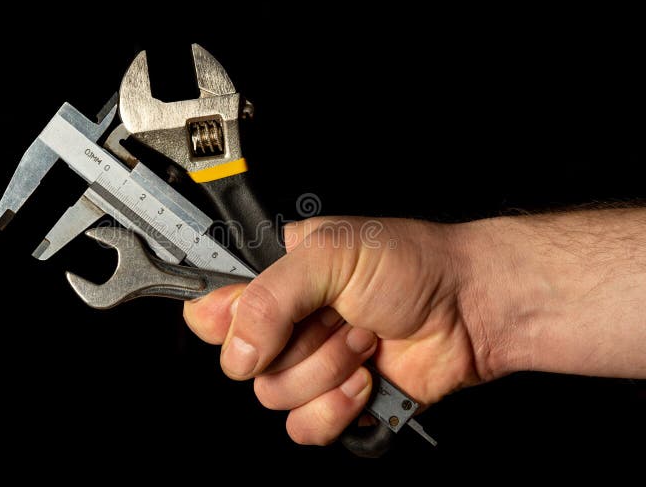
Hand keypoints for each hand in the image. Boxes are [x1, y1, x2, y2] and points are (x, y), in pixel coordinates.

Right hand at [183, 216, 482, 444]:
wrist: (469, 310)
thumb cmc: (411, 265)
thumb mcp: (331, 254)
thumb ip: (270, 296)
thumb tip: (239, 351)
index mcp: (273, 277)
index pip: (211, 309)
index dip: (223, 323)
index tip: (253, 319)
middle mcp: (285, 323)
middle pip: (242, 363)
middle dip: (298, 344)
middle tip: (338, 316)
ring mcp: (308, 364)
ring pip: (274, 397)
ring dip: (326, 371)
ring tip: (364, 340)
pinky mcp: (333, 402)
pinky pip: (303, 427)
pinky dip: (337, 408)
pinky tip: (367, 378)